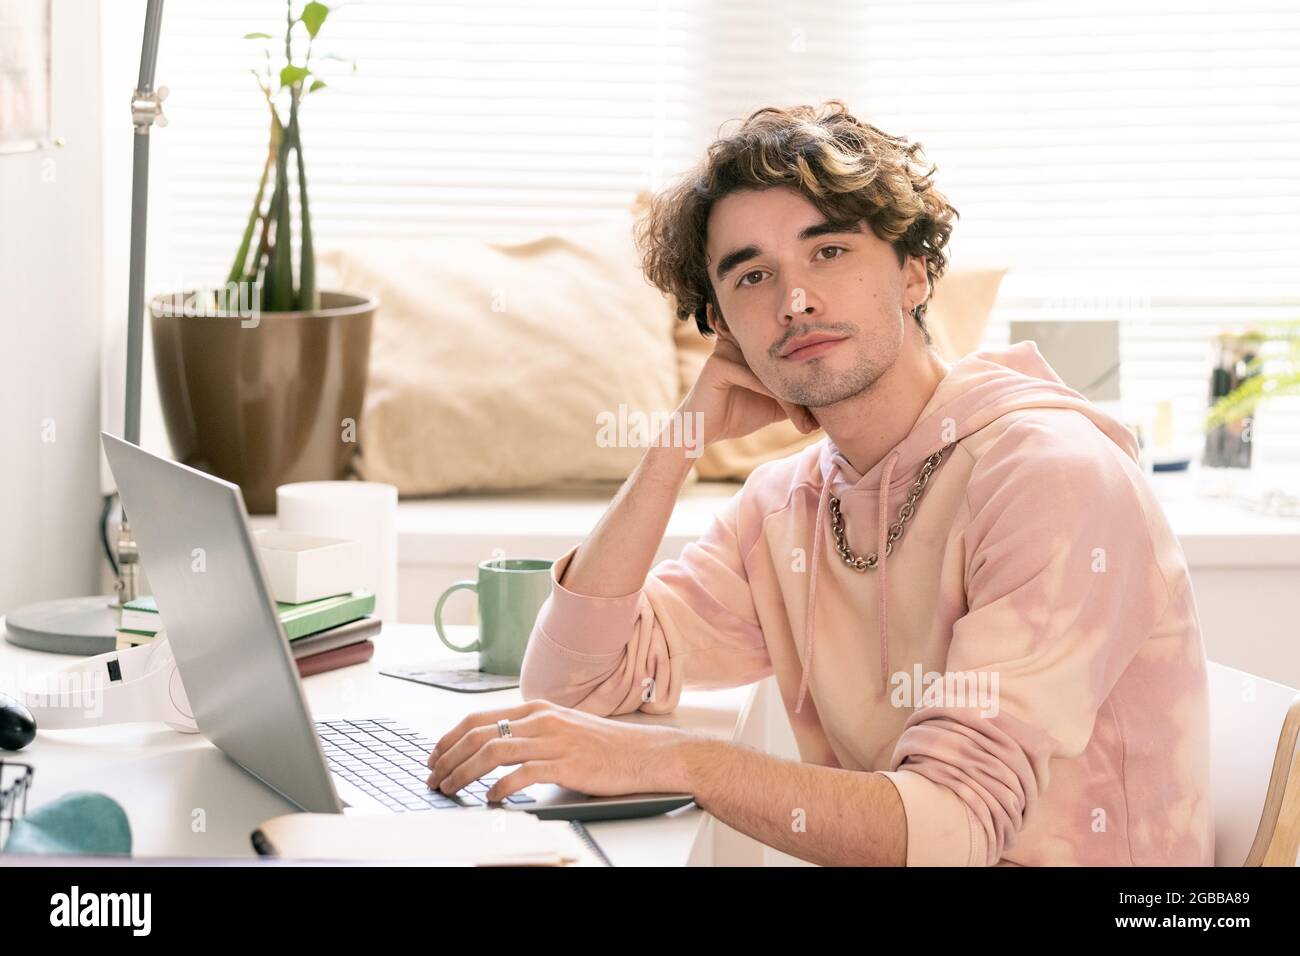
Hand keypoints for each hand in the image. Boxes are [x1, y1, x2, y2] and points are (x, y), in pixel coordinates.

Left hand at [425, 699, 693, 801]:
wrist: (647, 754)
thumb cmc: (606, 747)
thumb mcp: (563, 729)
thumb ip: (531, 734)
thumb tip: (494, 749)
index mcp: (537, 709)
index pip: (479, 718)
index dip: (450, 738)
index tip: (435, 757)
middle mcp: (542, 720)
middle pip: (479, 734)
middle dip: (448, 758)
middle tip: (434, 778)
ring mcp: (554, 741)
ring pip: (493, 751)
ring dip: (464, 772)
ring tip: (452, 789)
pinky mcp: (566, 764)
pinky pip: (522, 774)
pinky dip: (499, 788)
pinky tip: (490, 799)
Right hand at [681, 303, 818, 445]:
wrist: (701, 432)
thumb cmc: (736, 415)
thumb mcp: (773, 404)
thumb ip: (794, 396)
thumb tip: (828, 400)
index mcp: (752, 345)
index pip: (788, 356)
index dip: (808, 382)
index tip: (823, 415)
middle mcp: (740, 342)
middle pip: (783, 362)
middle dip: (805, 390)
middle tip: (822, 418)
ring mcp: (728, 350)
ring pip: (773, 373)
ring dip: (794, 400)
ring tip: (807, 425)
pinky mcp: (719, 364)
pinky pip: (757, 380)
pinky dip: (777, 399)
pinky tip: (793, 418)